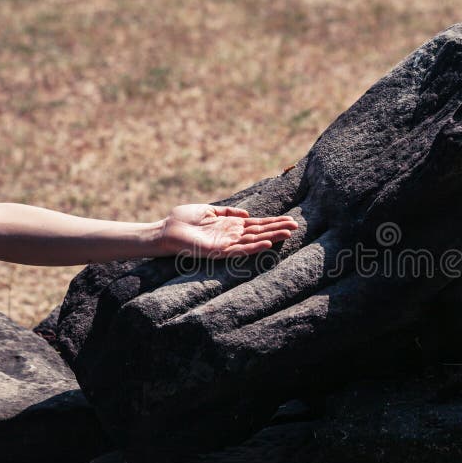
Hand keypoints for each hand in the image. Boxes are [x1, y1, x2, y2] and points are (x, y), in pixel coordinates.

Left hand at [157, 204, 297, 257]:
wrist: (165, 231)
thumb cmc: (183, 220)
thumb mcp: (208, 211)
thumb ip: (228, 212)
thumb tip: (247, 213)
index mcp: (230, 226)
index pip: (257, 224)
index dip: (273, 222)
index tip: (290, 219)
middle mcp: (231, 236)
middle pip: (259, 231)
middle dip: (278, 228)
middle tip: (297, 225)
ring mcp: (226, 244)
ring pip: (253, 241)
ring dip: (271, 237)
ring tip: (288, 233)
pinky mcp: (218, 251)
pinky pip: (239, 250)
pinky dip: (254, 247)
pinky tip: (266, 242)